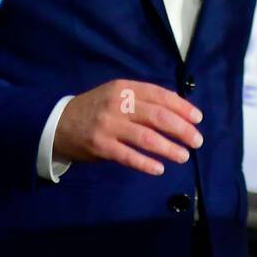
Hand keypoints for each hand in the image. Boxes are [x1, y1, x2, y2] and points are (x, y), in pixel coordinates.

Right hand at [53, 80, 203, 175]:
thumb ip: (142, 100)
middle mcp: (117, 104)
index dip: (182, 107)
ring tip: (183, 156)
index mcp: (124, 88)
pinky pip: (128, 156)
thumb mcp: (116, 95)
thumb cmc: (95, 109)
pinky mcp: (100, 146)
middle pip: (158, 116)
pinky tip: (159, 168)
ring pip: (146, 137)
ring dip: (169, 148)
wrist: (58, 123)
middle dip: (182, 129)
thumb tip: (178, 112)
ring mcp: (108, 125)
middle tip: (197, 141)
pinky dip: (146, 163)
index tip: (198, 119)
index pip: (160, 95)